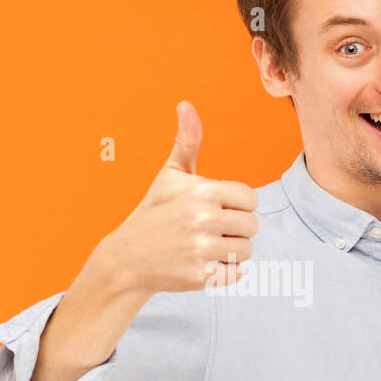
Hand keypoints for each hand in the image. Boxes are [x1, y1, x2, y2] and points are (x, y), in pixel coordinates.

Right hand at [100, 100, 259, 293]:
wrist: (128, 258)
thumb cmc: (155, 212)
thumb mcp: (170, 175)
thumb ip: (187, 141)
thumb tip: (185, 104)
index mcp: (203, 191)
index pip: (250, 199)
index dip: (236, 205)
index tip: (214, 209)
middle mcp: (204, 219)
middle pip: (252, 226)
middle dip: (234, 229)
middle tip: (207, 231)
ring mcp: (202, 249)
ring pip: (246, 251)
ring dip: (230, 251)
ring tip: (204, 247)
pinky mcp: (201, 276)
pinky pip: (237, 274)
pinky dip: (225, 272)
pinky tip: (203, 263)